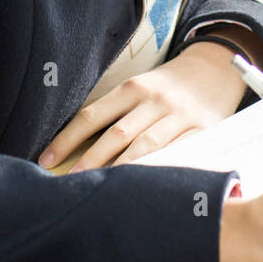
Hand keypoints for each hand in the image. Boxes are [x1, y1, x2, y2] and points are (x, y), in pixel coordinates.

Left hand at [37, 42, 248, 172]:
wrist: (215, 68)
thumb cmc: (168, 86)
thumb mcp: (141, 87)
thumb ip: (115, 112)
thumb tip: (76, 146)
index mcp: (134, 88)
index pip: (93, 115)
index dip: (67, 139)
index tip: (46, 160)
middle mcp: (155, 100)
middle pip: (117, 135)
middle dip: (91, 162)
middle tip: (69, 186)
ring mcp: (180, 116)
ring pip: (146, 147)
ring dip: (121, 171)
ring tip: (100, 193)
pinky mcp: (203, 130)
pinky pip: (179, 153)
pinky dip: (161, 170)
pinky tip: (146, 186)